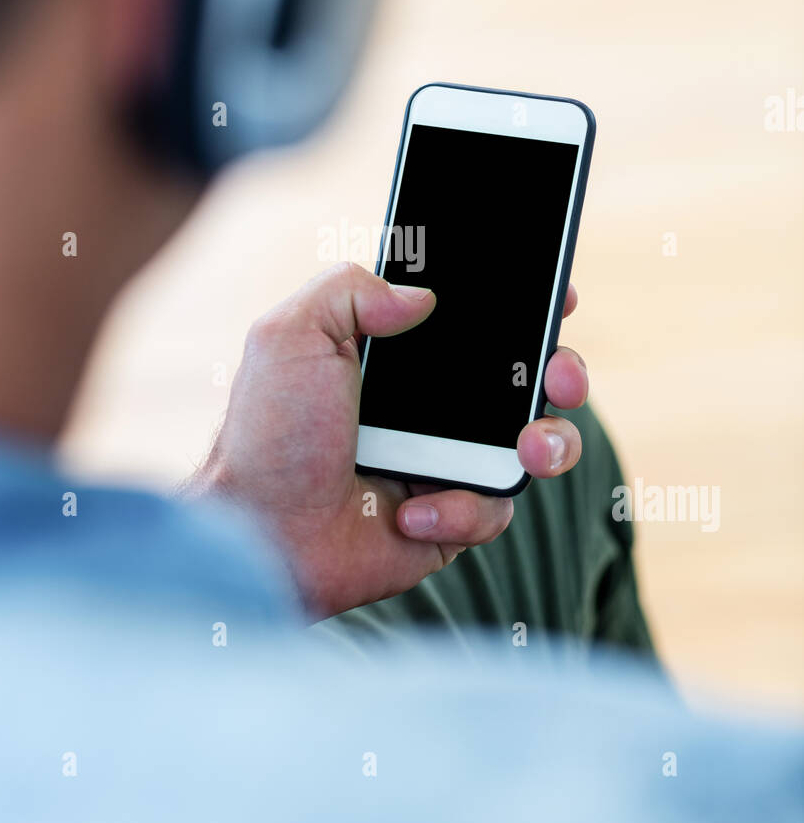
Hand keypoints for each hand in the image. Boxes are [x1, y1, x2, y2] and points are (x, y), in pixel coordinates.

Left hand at [193, 263, 587, 619]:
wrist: (259, 533)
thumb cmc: (268, 434)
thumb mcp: (291, 335)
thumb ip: (350, 289)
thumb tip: (421, 295)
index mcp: (398, 359)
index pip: (476, 323)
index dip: (523, 309)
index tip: (555, 297)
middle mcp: (431, 408)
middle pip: (524, 380)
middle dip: (562, 371)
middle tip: (559, 376)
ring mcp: (446, 464)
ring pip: (534, 445)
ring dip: (549, 441)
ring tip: (528, 448)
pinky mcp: (450, 521)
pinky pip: (493, 509)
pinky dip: (459, 509)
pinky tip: (408, 512)